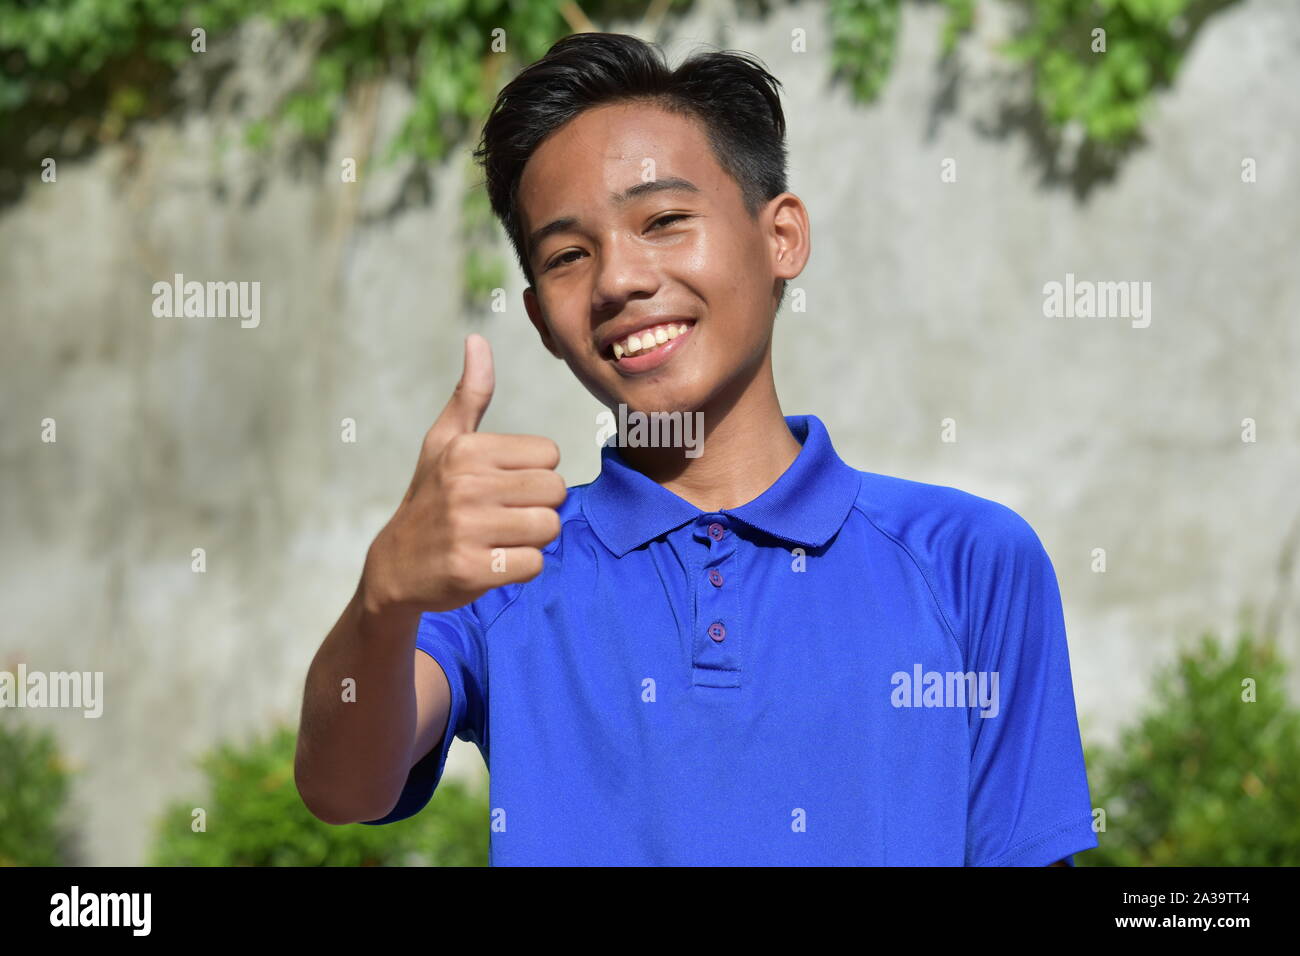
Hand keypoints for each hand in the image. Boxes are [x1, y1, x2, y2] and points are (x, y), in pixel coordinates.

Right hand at [362, 334, 564, 614]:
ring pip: (549, 527)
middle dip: (538, 506)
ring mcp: (467, 529)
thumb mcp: (443, 441)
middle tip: (504, 516)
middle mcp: (465, 485)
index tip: (503, 486)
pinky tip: (493, 562)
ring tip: (499, 538)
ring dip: (532, 538)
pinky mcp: (471, 570)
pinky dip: (522, 568)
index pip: (549, 455)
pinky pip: (534, 564)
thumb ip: (470, 394)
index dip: (535, 473)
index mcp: (467, 449)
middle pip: (556, 491)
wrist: (396, 566)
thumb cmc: (430, 497)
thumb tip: (477, 339)